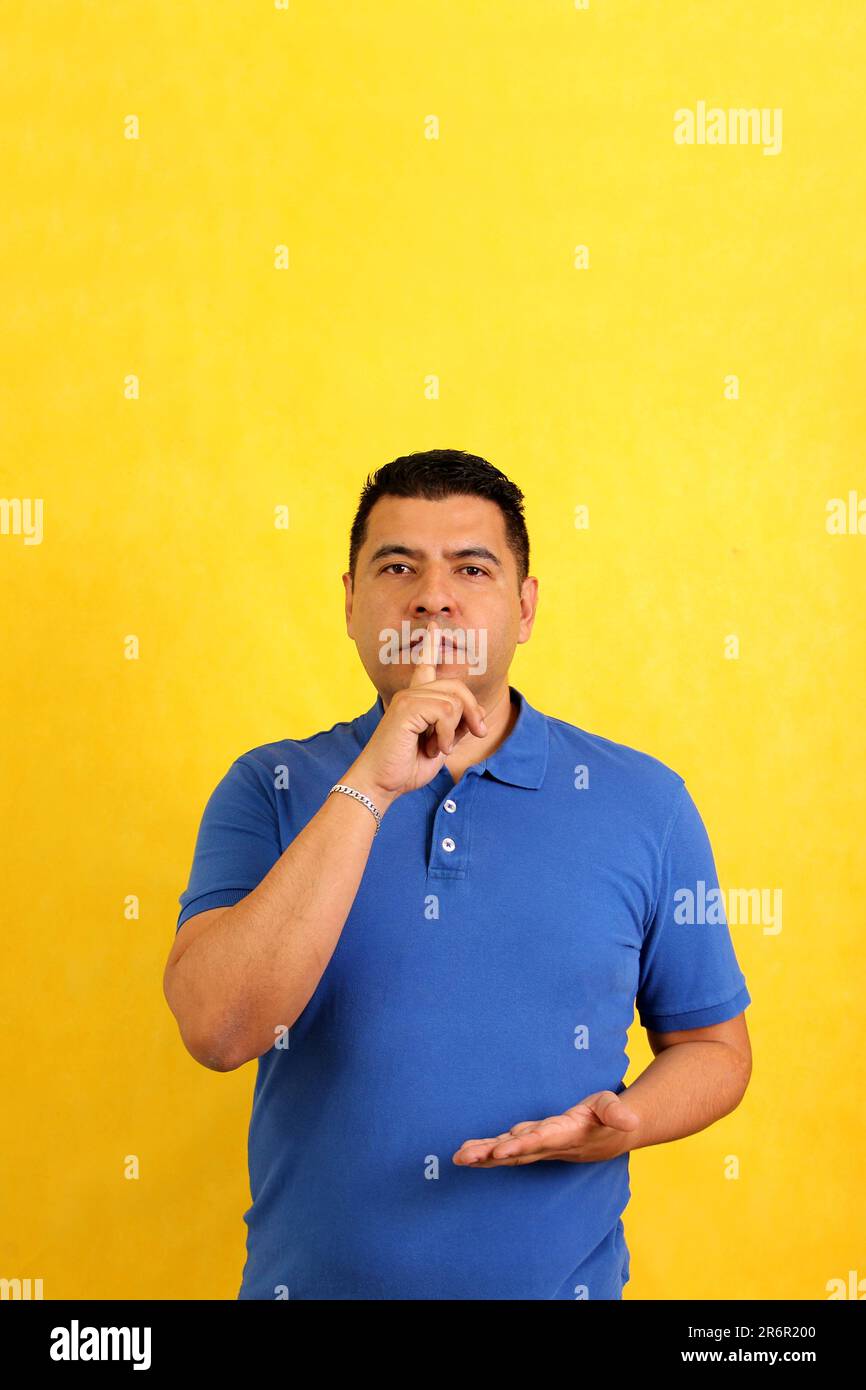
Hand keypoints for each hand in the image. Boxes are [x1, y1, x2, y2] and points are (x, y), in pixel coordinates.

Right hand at [346, 618, 488, 801]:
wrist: (380, 783)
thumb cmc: (405, 767)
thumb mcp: (440, 746)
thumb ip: (456, 727)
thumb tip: (477, 715)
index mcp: (415, 700)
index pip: (425, 666)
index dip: (431, 645)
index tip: (434, 625)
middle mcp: (411, 694)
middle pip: (457, 687)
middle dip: (474, 711)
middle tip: (478, 733)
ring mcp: (408, 699)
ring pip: (455, 702)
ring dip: (455, 731)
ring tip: (438, 748)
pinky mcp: (407, 708)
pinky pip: (446, 713)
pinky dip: (447, 735)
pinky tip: (434, 749)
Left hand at [452, 1091, 640, 1166]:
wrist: (609, 1137)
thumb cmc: (607, 1118)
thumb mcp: (613, 1108)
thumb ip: (617, 1112)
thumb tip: (630, 1120)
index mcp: (565, 1133)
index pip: (540, 1140)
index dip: (521, 1145)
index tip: (500, 1150)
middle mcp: (547, 1144)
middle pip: (515, 1151)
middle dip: (489, 1154)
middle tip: (464, 1157)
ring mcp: (538, 1145)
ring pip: (507, 1152)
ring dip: (482, 1155)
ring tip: (458, 1157)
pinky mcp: (532, 1143)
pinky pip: (506, 1149)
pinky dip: (486, 1152)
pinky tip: (466, 1154)